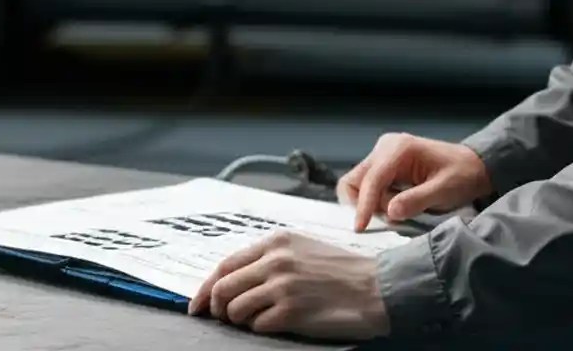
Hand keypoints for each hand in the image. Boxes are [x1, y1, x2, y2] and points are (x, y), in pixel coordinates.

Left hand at [188, 231, 389, 339]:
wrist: (375, 288)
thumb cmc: (341, 271)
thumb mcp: (303, 249)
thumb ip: (268, 258)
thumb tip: (232, 281)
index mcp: (276, 242)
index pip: (224, 265)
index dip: (204, 288)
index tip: (197, 304)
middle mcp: (275, 261)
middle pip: (222, 288)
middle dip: (217, 308)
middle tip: (224, 317)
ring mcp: (282, 286)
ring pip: (234, 310)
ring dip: (240, 320)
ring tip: (259, 319)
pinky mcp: (290, 311)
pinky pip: (257, 326)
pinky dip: (261, 329)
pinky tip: (280, 323)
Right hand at [338, 133, 491, 231]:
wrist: (474, 166)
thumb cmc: (462, 175)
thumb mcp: (444, 190)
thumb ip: (417, 200)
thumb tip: (389, 212)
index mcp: (399, 149)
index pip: (372, 179)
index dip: (364, 205)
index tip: (361, 228)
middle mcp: (385, 147)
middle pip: (354, 179)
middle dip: (365, 204)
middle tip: (390, 217)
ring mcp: (382, 155)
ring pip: (359, 185)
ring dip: (373, 204)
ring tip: (400, 209)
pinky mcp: (384, 165)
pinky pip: (370, 187)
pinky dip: (378, 201)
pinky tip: (398, 204)